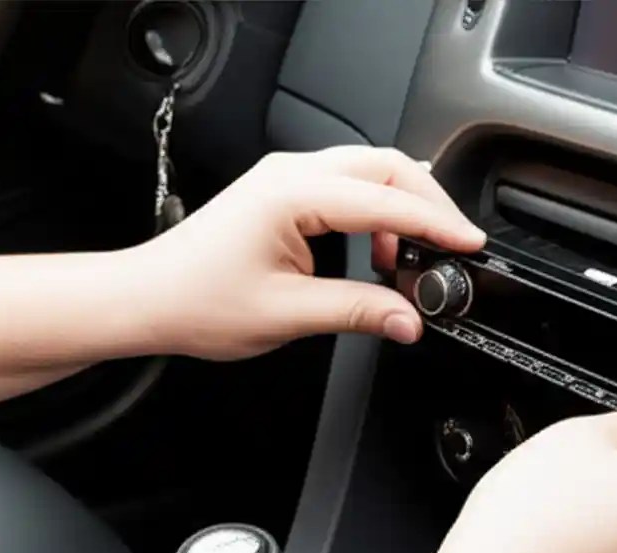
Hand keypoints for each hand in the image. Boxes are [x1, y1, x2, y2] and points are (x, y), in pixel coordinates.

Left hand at [136, 147, 484, 359]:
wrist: (146, 297)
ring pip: (371, 171)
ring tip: (415, 259)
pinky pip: (349, 185)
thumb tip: (409, 320)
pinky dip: (378, 211)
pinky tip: (382, 251)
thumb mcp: (287, 315)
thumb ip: (357, 312)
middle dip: (430, 205)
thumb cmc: (196, 300)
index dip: (436, 223)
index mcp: (292, 194)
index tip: (469, 244)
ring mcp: (286, 178)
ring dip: (403, 208)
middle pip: (388, 167)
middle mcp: (291, 173)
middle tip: (456, 246)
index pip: (386, 200)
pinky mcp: (284, 191)